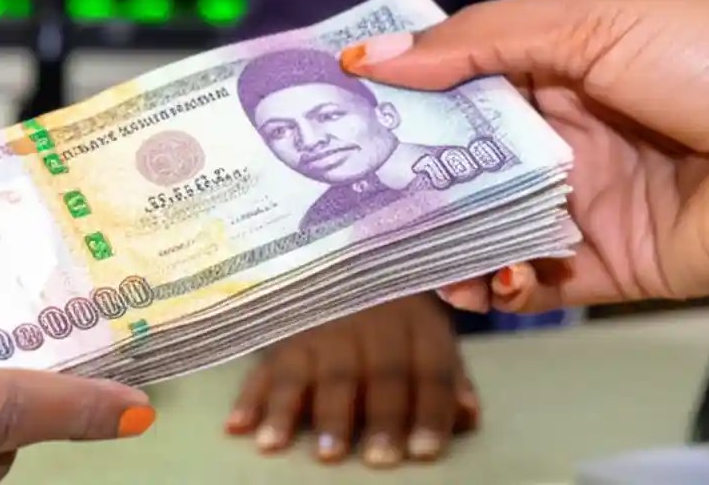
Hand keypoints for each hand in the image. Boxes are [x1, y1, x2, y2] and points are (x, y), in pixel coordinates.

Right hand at [224, 294, 478, 467]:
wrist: (341, 248)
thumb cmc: (391, 309)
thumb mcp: (427, 331)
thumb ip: (448, 376)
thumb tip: (469, 416)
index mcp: (414, 321)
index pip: (429, 368)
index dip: (430, 410)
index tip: (424, 451)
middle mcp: (368, 321)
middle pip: (375, 372)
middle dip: (378, 418)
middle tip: (376, 460)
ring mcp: (320, 324)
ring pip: (315, 370)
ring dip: (298, 409)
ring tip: (297, 449)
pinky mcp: (282, 331)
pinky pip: (263, 365)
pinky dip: (251, 397)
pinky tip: (240, 426)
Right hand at [340, 0, 708, 313]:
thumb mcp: (594, 25)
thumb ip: (481, 41)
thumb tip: (380, 54)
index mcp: (561, 65)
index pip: (459, 79)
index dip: (400, 90)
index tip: (336, 101)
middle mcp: (564, 133)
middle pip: (461, 157)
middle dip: (406, 172)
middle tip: (347, 186)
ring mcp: (580, 200)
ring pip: (483, 223)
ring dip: (443, 237)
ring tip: (411, 245)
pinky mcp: (602, 264)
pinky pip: (530, 280)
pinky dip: (496, 286)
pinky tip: (481, 281)